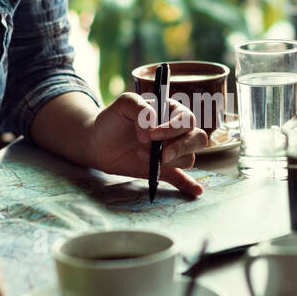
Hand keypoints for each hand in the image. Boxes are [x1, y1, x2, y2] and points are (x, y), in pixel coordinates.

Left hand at [85, 93, 209, 197]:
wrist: (99, 142)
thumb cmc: (114, 119)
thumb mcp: (124, 104)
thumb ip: (140, 109)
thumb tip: (151, 131)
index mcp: (172, 112)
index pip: (186, 120)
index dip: (173, 129)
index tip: (151, 135)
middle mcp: (177, 132)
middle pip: (197, 139)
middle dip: (181, 147)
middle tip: (160, 154)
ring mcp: (171, 152)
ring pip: (188, 158)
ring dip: (169, 161)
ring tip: (141, 155)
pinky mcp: (164, 170)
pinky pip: (182, 179)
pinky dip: (189, 185)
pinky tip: (195, 191)